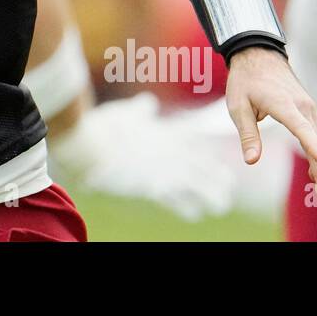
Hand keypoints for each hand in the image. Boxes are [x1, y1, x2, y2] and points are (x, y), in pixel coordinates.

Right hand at [49, 92, 234, 219]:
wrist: (93, 146)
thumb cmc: (107, 127)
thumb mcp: (127, 112)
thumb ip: (141, 110)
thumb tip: (147, 103)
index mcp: (170, 134)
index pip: (203, 144)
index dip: (211, 155)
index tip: (214, 162)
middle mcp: (176, 153)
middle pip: (213, 169)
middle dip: (222, 181)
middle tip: (224, 189)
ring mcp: (170, 171)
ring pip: (209, 191)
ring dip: (215, 200)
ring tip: (217, 205)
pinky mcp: (160, 189)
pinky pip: (186, 207)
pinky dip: (190, 210)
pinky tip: (193, 212)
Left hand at [225, 46, 316, 199]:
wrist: (259, 55)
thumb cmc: (245, 80)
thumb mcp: (238, 106)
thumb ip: (248, 134)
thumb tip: (252, 161)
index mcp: (283, 103)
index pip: (300, 127)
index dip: (311, 146)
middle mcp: (302, 106)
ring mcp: (308, 107)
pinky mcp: (309, 109)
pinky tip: (316, 169)